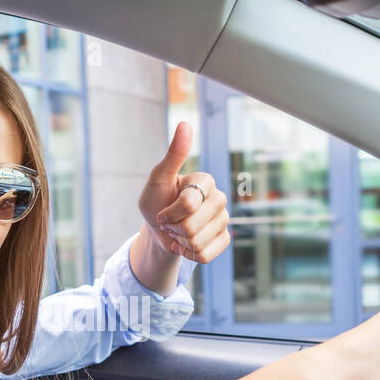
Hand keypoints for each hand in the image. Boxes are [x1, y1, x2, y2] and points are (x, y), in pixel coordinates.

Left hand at [138, 121, 230, 263]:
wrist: (157, 231)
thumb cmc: (156, 202)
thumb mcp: (159, 179)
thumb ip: (174, 155)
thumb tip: (184, 124)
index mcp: (205, 181)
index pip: (188, 204)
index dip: (169, 213)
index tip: (162, 210)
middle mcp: (219, 198)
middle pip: (193, 226)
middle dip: (173, 229)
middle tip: (170, 222)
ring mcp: (224, 219)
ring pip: (199, 242)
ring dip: (180, 242)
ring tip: (177, 232)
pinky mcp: (224, 239)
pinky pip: (207, 255)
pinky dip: (189, 254)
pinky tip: (185, 245)